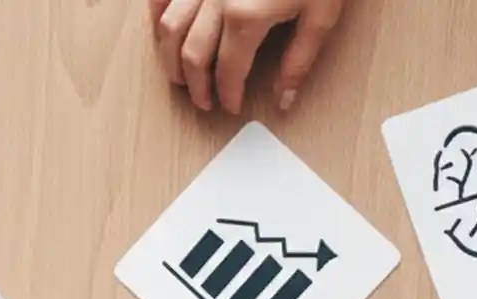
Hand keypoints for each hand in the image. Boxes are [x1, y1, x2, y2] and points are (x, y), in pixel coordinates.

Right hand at [150, 0, 343, 113]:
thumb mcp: (320, 15)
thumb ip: (299, 60)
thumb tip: (284, 99)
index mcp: (246, 16)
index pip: (228, 71)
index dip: (227, 94)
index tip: (231, 106)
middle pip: (191, 54)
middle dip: (195, 85)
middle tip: (204, 101)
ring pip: (168, 25)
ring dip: (170, 57)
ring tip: (179, 76)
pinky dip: (156, 14)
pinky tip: (162, 29)